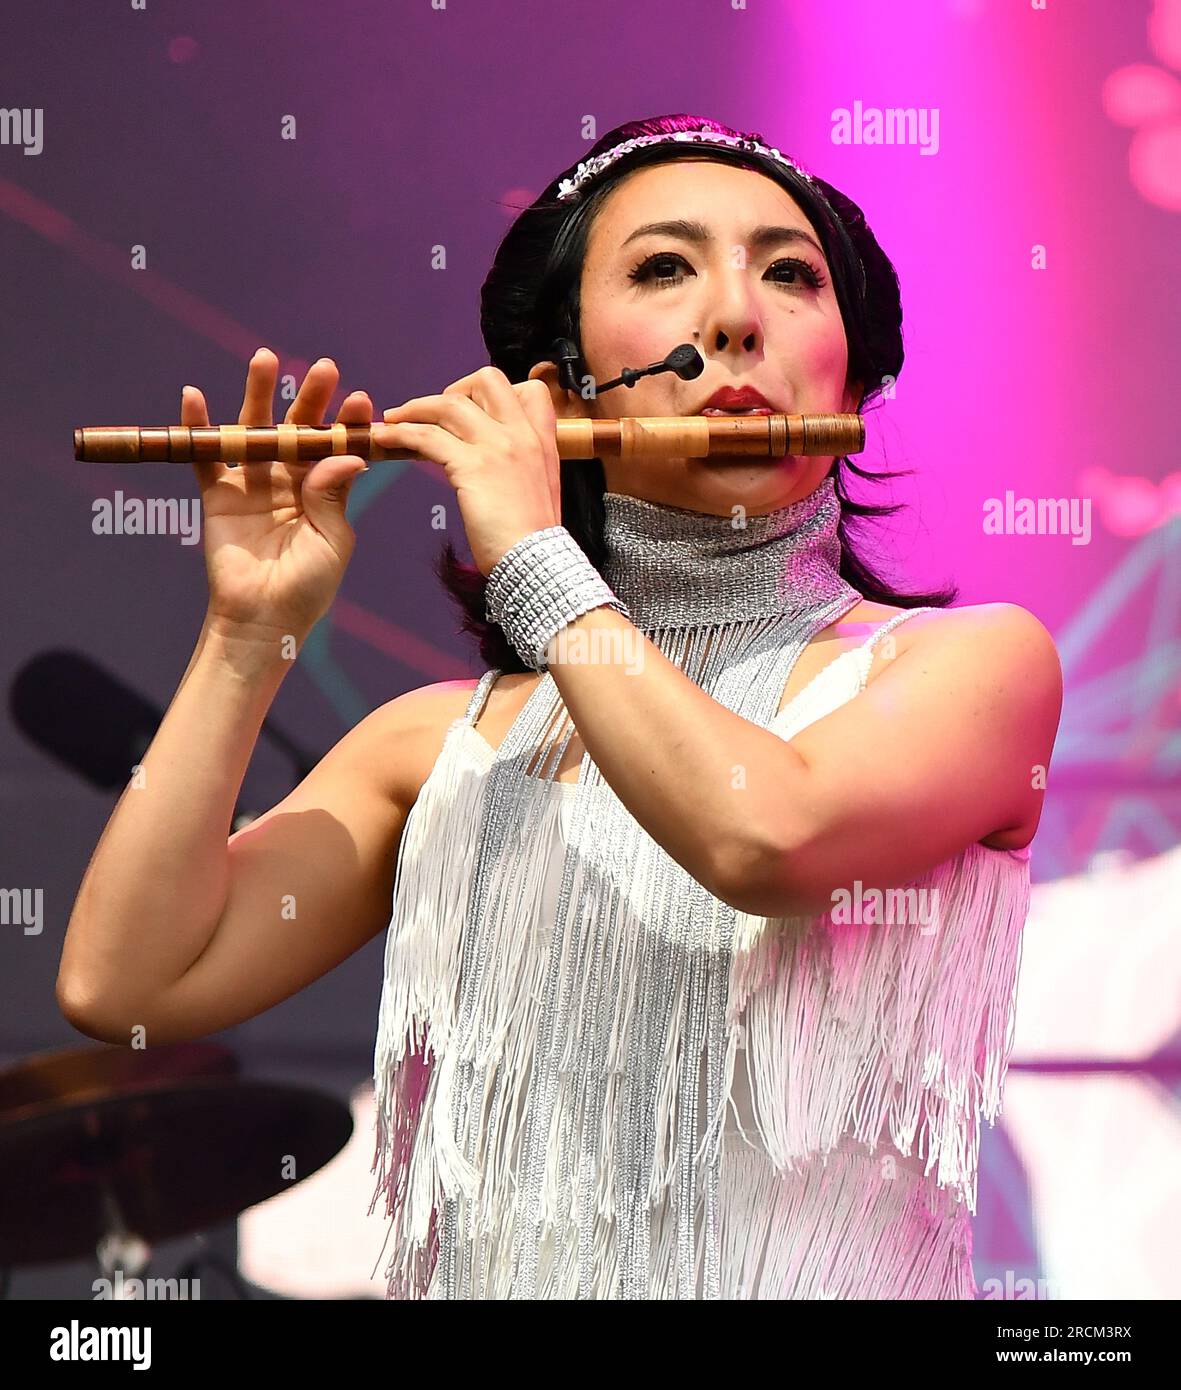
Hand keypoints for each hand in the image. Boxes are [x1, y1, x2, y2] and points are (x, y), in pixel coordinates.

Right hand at [183, 349, 371, 641]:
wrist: (263, 619)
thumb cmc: (307, 586)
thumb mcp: (332, 540)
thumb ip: (332, 495)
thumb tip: (344, 454)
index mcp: (322, 490)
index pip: (336, 446)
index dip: (348, 423)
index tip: (362, 402)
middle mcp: (287, 479)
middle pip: (298, 428)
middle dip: (311, 398)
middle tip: (325, 368)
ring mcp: (251, 483)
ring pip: (253, 429)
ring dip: (257, 393)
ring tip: (264, 357)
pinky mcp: (217, 493)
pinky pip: (204, 455)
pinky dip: (196, 427)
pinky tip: (193, 397)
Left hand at [376, 366, 560, 575]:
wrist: (537, 562)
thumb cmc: (533, 537)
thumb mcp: (541, 488)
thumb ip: (521, 464)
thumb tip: (492, 459)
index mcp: (541, 439)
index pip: (528, 389)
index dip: (495, 394)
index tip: (471, 409)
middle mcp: (522, 434)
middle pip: (486, 381)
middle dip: (453, 390)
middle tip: (431, 414)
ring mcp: (498, 447)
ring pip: (450, 405)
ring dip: (415, 409)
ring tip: (393, 422)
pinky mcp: (473, 467)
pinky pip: (429, 437)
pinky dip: (401, 434)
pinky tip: (386, 440)